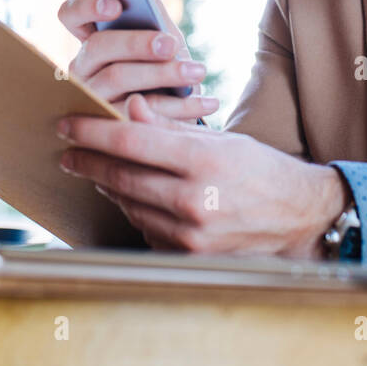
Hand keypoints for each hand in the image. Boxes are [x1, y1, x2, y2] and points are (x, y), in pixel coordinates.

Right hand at [57, 0, 218, 123]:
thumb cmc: (166, 70)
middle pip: (98, 46)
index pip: (72, 14)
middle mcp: (82, 68)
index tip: (115, 5)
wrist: (176, 122)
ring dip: (162, 73)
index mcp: (92, 40)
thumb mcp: (162, 42)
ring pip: (116, 79)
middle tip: (170, 44)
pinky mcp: (108, 128)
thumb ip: (153, 17)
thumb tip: (147, 1)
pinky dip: (178, 106)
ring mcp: (89, 99)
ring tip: (197, 72)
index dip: (86, 5)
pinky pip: (139, 114)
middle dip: (136, 42)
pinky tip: (206, 102)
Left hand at [57, 94, 347, 256]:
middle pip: (120, 177)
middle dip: (88, 161)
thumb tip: (129, 109)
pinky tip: (133, 196)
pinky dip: (135, 211)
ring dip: (109, 186)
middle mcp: (194, 200)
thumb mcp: (221, 139)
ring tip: (99, 170)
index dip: (91, 132)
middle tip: (69, 151)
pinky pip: (146, 230)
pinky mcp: (189, 256)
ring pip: (129, 205)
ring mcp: (190, 234)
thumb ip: (171, 127)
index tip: (67, 125)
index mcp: (202, 161)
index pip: (129, 142)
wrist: (298, 218)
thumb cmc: (261, 170)